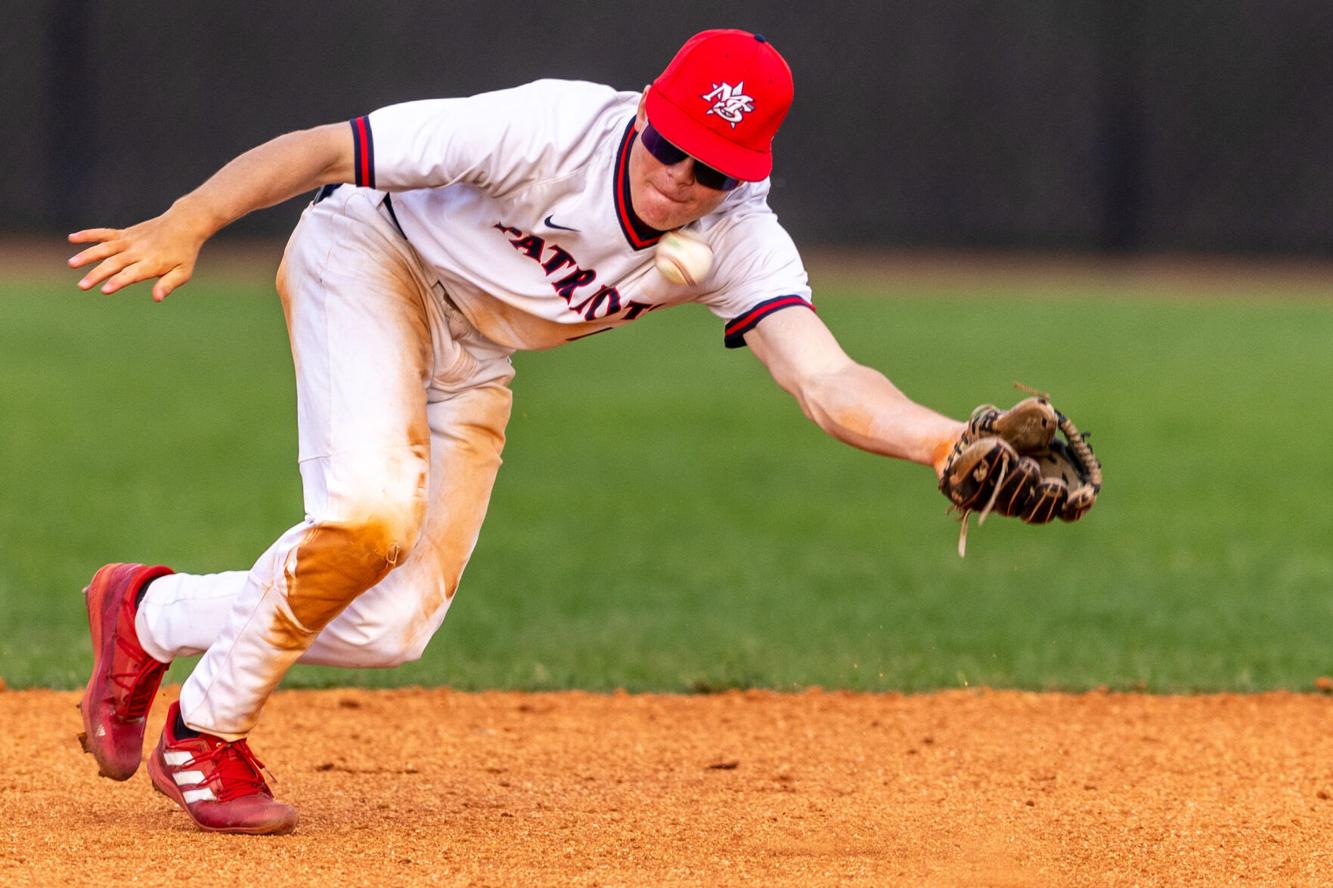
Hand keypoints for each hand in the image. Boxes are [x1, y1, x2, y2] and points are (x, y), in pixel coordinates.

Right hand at [68, 201, 212, 300]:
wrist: (184, 224)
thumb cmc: (184, 253)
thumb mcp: (183, 272)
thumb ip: (168, 285)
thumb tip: (157, 298)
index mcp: (152, 263)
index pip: (132, 274)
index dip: (119, 282)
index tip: (104, 290)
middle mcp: (137, 251)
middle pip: (114, 264)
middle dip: (97, 274)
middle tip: (82, 286)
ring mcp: (129, 241)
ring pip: (105, 248)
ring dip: (87, 255)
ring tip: (71, 264)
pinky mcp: (125, 233)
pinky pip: (104, 233)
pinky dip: (89, 235)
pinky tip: (72, 238)